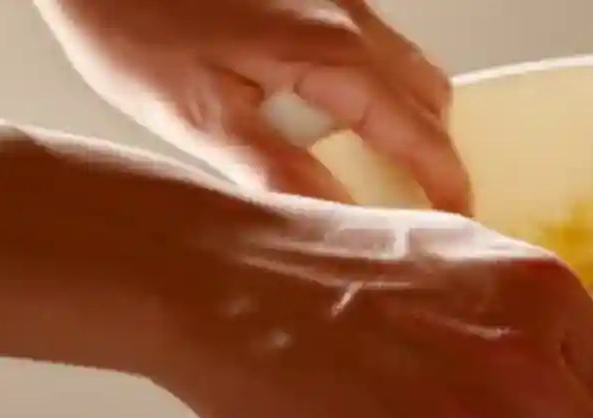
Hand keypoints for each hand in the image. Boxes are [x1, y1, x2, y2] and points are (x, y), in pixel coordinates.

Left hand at [34, 0, 469, 211]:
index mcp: (331, 54)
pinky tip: (336, 117)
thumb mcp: (199, 115)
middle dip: (435, 151)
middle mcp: (347, 18)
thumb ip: (276, 171)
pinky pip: (374, 45)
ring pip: (405, 65)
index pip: (418, 130)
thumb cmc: (135, 25)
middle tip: (421, 204)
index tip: (457, 222)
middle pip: (428, 93)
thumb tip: (340, 221)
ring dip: (410, 118)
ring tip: (382, 167)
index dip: (445, 181)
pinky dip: (381, 89)